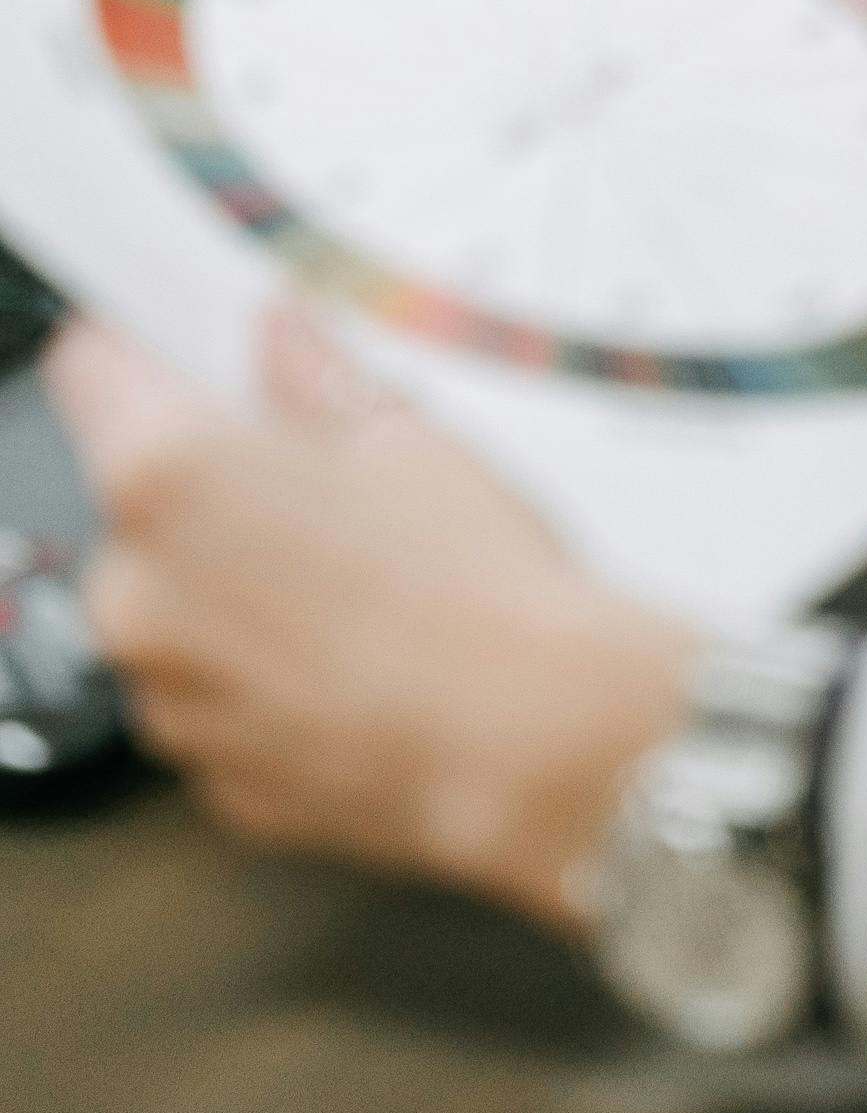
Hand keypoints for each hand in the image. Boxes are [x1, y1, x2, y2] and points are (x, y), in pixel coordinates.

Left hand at [52, 311, 691, 927]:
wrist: (530, 740)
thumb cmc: (472, 588)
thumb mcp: (403, 435)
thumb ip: (312, 377)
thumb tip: (280, 341)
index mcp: (168, 476)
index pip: (89, 369)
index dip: (141, 349)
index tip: (182, 350)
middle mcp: (136, 592)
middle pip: (135, 499)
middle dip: (211, 483)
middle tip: (317, 478)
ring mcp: (162, 694)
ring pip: (170, 602)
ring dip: (230, 583)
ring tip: (353, 578)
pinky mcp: (203, 771)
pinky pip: (210, 690)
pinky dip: (260, 670)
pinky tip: (352, 652)